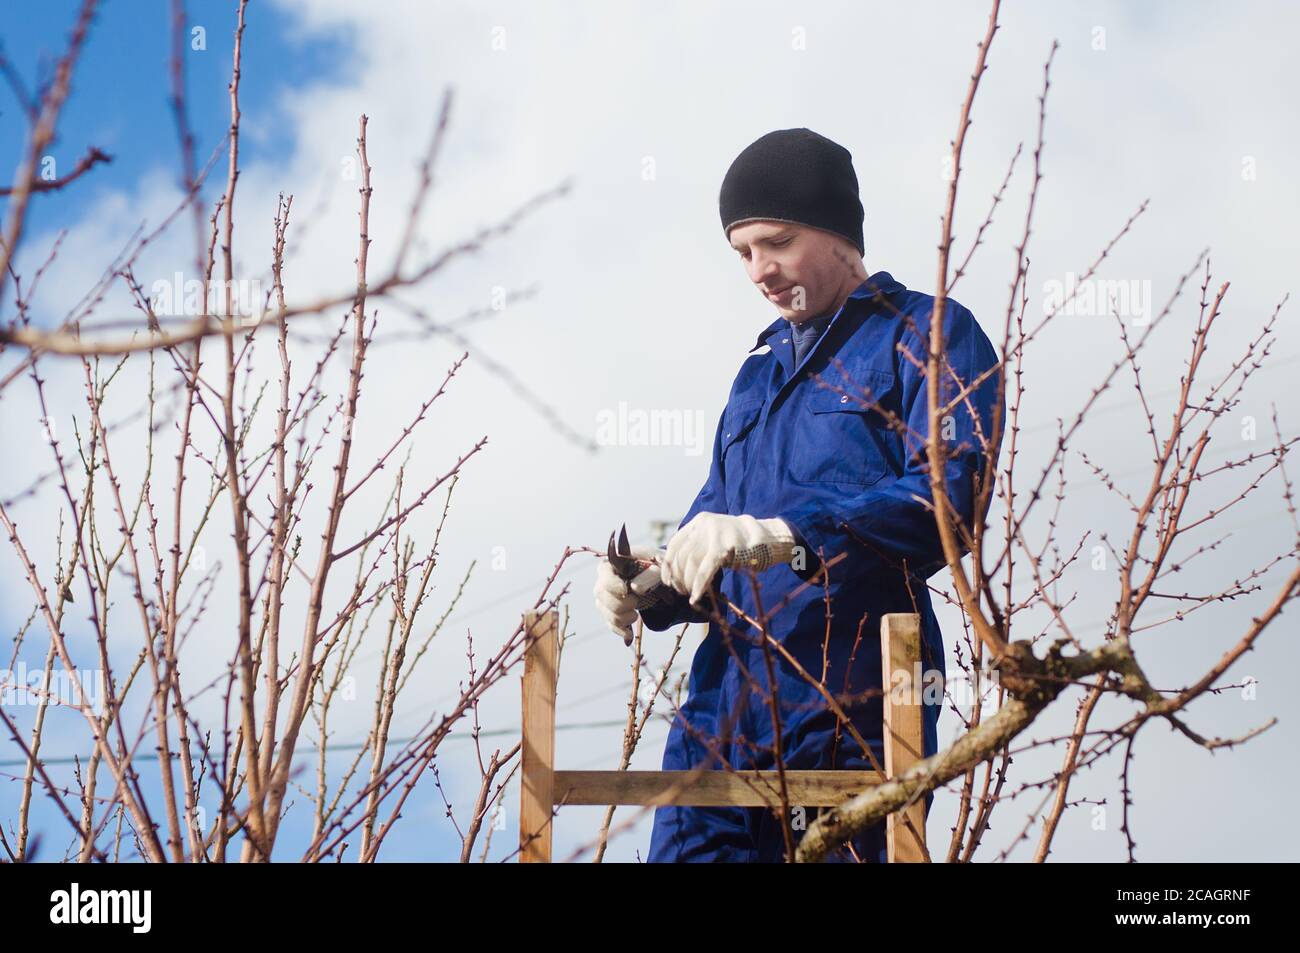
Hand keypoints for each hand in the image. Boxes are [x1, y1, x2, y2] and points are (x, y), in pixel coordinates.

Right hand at [593, 545, 662, 643]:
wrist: (656, 579)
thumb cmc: (655, 566)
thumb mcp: (658, 563)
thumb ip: (650, 572)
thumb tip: (636, 588)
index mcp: (612, 564)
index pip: (603, 571)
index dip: (612, 583)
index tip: (625, 590)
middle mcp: (603, 582)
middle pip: (601, 595)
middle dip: (620, 604)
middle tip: (636, 602)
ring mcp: (604, 599)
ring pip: (607, 613)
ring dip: (624, 618)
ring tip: (636, 615)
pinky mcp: (610, 614)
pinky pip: (612, 626)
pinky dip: (622, 631)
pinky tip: (629, 635)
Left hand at [660, 513, 796, 604]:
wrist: (767, 538)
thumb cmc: (739, 544)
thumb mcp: (714, 538)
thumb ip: (697, 547)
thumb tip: (675, 570)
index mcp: (699, 522)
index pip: (675, 544)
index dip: (668, 565)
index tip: (668, 581)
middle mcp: (704, 525)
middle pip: (682, 555)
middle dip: (678, 577)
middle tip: (682, 591)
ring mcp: (715, 534)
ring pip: (691, 563)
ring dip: (688, 583)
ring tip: (690, 594)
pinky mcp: (725, 547)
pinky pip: (706, 570)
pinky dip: (698, 585)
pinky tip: (696, 596)